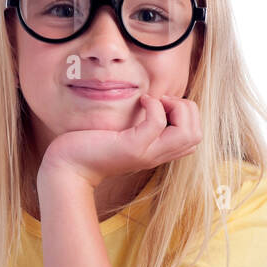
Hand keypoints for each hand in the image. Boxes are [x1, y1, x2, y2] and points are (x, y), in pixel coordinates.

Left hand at [41, 93, 201, 189]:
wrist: (68, 167)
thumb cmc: (91, 146)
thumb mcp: (123, 133)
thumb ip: (140, 123)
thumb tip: (154, 100)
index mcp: (158, 151)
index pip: (194, 137)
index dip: (187, 115)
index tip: (163, 105)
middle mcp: (157, 155)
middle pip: (197, 135)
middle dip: (187, 109)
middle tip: (161, 102)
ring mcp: (146, 153)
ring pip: (188, 133)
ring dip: (177, 108)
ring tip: (155, 102)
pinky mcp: (131, 148)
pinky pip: (157, 123)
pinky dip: (154, 105)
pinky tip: (140, 101)